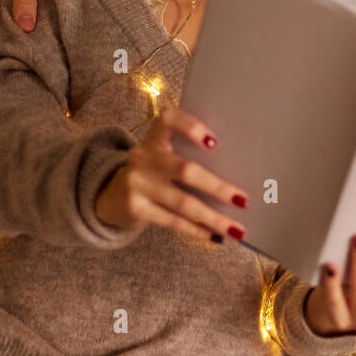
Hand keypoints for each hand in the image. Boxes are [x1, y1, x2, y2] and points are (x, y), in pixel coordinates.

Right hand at [94, 106, 248, 242]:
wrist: (113, 194)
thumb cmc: (155, 171)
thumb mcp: (164, 155)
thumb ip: (190, 155)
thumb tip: (238, 175)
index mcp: (155, 136)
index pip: (169, 119)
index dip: (191, 128)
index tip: (215, 143)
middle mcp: (143, 156)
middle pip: (185, 171)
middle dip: (218, 188)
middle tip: (243, 200)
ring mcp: (137, 183)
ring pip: (183, 203)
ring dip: (213, 218)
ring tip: (236, 230)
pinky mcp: (135, 208)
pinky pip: (172, 221)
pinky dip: (197, 229)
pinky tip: (215, 235)